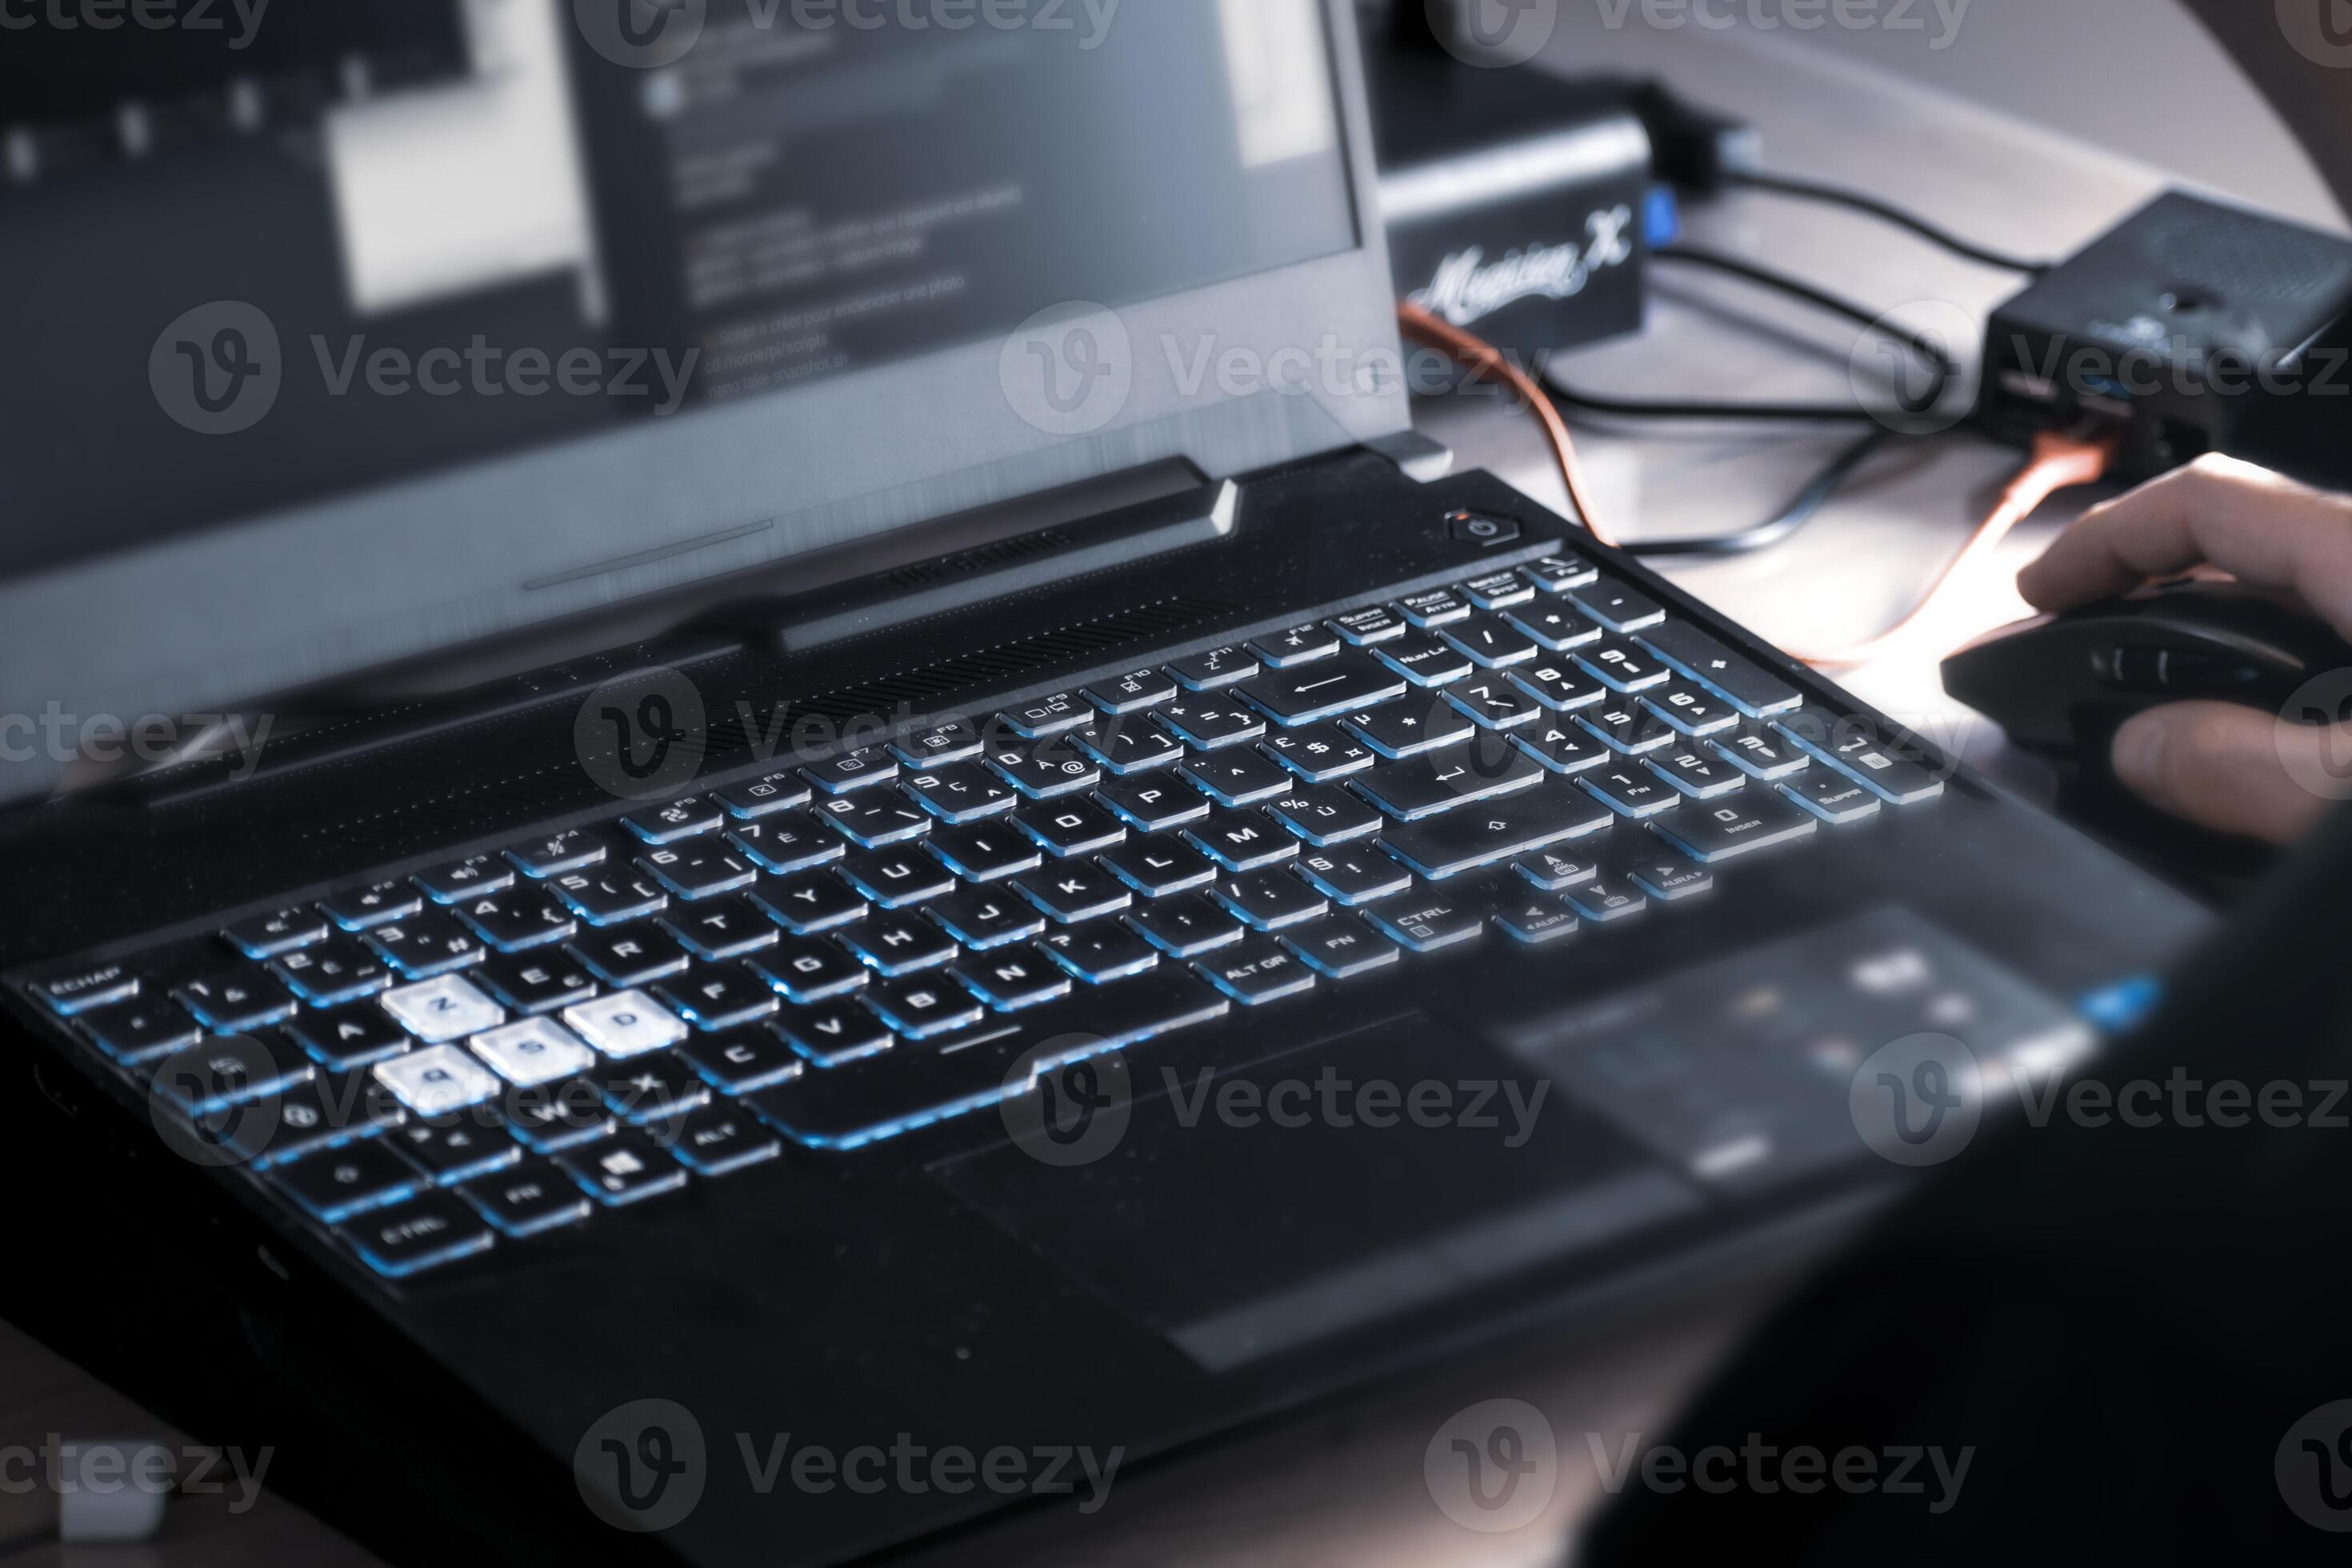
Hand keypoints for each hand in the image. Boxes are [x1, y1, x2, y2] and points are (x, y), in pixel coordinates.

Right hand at [2015, 454, 2351, 845]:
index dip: (2103, 539)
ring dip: (2209, 647)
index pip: (2207, 503)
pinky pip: (2330, 650)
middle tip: (2067, 652)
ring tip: (2145, 706)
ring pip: (2294, 604)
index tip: (2039, 594)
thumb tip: (2141, 749)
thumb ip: (2247, 769)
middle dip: (2142, 595)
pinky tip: (2253, 740)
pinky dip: (2271, 681)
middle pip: (2244, 548)